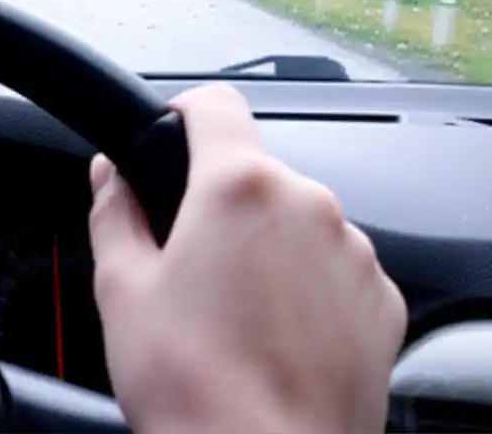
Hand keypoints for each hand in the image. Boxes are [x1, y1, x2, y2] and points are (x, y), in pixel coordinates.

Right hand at [89, 84, 405, 432]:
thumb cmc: (191, 386)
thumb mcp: (121, 288)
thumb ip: (114, 211)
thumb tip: (108, 176)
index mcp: (240, 188)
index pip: (216, 106)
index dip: (183, 115)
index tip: (171, 135)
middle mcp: (310, 207)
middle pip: (255, 174)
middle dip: (219, 205)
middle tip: (184, 267)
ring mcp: (354, 256)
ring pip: (297, 224)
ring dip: (266, 248)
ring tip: (230, 315)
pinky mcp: (382, 304)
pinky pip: (334, 271)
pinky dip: (305, 289)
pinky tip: (271, 338)